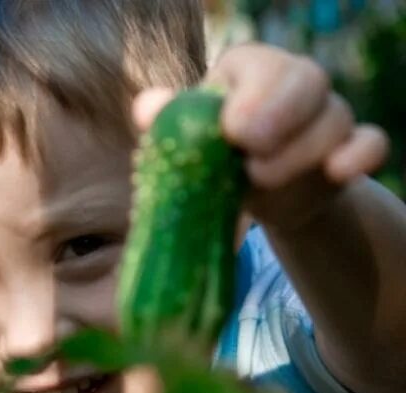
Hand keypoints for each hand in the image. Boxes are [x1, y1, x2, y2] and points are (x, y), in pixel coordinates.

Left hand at [133, 44, 389, 231]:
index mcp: (248, 75)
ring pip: (335, 117)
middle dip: (281, 114)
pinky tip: (337, 173)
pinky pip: (372, 143)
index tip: (233, 131)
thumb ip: (168, 125)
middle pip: (306, 79)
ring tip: (260, 180)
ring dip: (301, 152)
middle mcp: (292, 86)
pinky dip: (359, 155)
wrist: (260, 201)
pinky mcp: (350, 149)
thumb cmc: (216, 164)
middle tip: (251, 152)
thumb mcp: (190, 146)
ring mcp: (327, 116)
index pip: (258, 64)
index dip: (251, 94)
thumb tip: (147, 108)